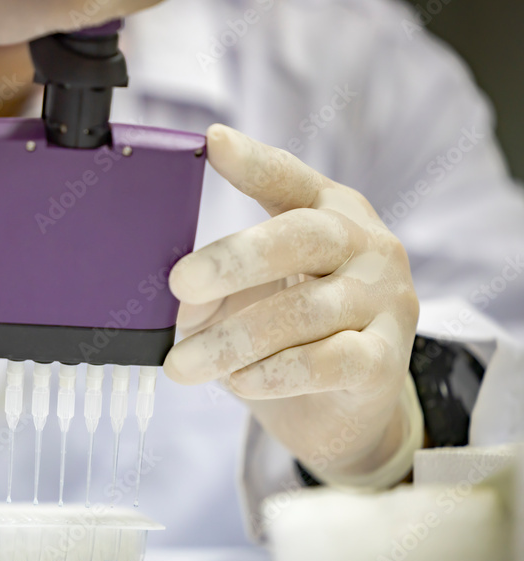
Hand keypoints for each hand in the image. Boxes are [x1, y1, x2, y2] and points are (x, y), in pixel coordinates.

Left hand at [164, 124, 420, 483]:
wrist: (338, 413)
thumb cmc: (285, 341)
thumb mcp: (240, 304)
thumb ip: (212, 292)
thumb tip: (186, 299)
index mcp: (328, 213)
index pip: (289, 179)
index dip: (252, 162)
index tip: (212, 142)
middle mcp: (366, 246)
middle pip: (302, 236)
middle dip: (235, 258)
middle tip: (180, 283)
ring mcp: (384, 301)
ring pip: (303, 311)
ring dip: (232, 340)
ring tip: (184, 364)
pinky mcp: (385, 360)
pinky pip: (324, 362)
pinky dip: (272, 373)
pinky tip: (238, 381)